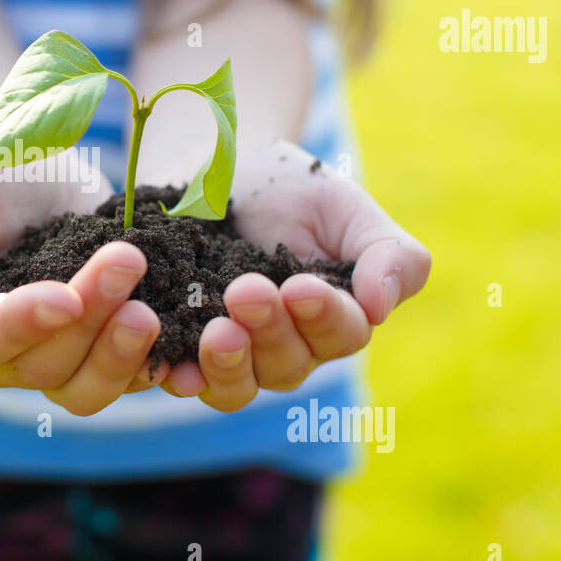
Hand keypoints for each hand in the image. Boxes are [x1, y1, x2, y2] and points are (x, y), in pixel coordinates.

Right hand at [0, 127, 170, 415]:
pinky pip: (128, 377)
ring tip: (154, 308)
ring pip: (87, 386)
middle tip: (127, 260)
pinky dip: (157, 364)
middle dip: (89, 318)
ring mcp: (52, 360)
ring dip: (123, 353)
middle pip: (43, 366)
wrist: (26, 165)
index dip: (25, 324)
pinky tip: (184, 337)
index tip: (67, 296)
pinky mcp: (100, 350)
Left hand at [163, 139, 430, 410]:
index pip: (341, 333)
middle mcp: (287, 350)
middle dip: (268, 329)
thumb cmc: (294, 193)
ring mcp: (234, 356)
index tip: (300, 286)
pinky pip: (184, 378)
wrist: (217, 174)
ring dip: (227, 362)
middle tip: (245, 291)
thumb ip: (388, 254)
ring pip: (237, 385)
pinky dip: (179, 376)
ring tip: (216, 331)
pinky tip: (173, 367)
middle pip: (287, 364)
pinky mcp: (183, 349)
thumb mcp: (347, 208)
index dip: (323, 315)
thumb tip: (381, 307)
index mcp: (335, 320)